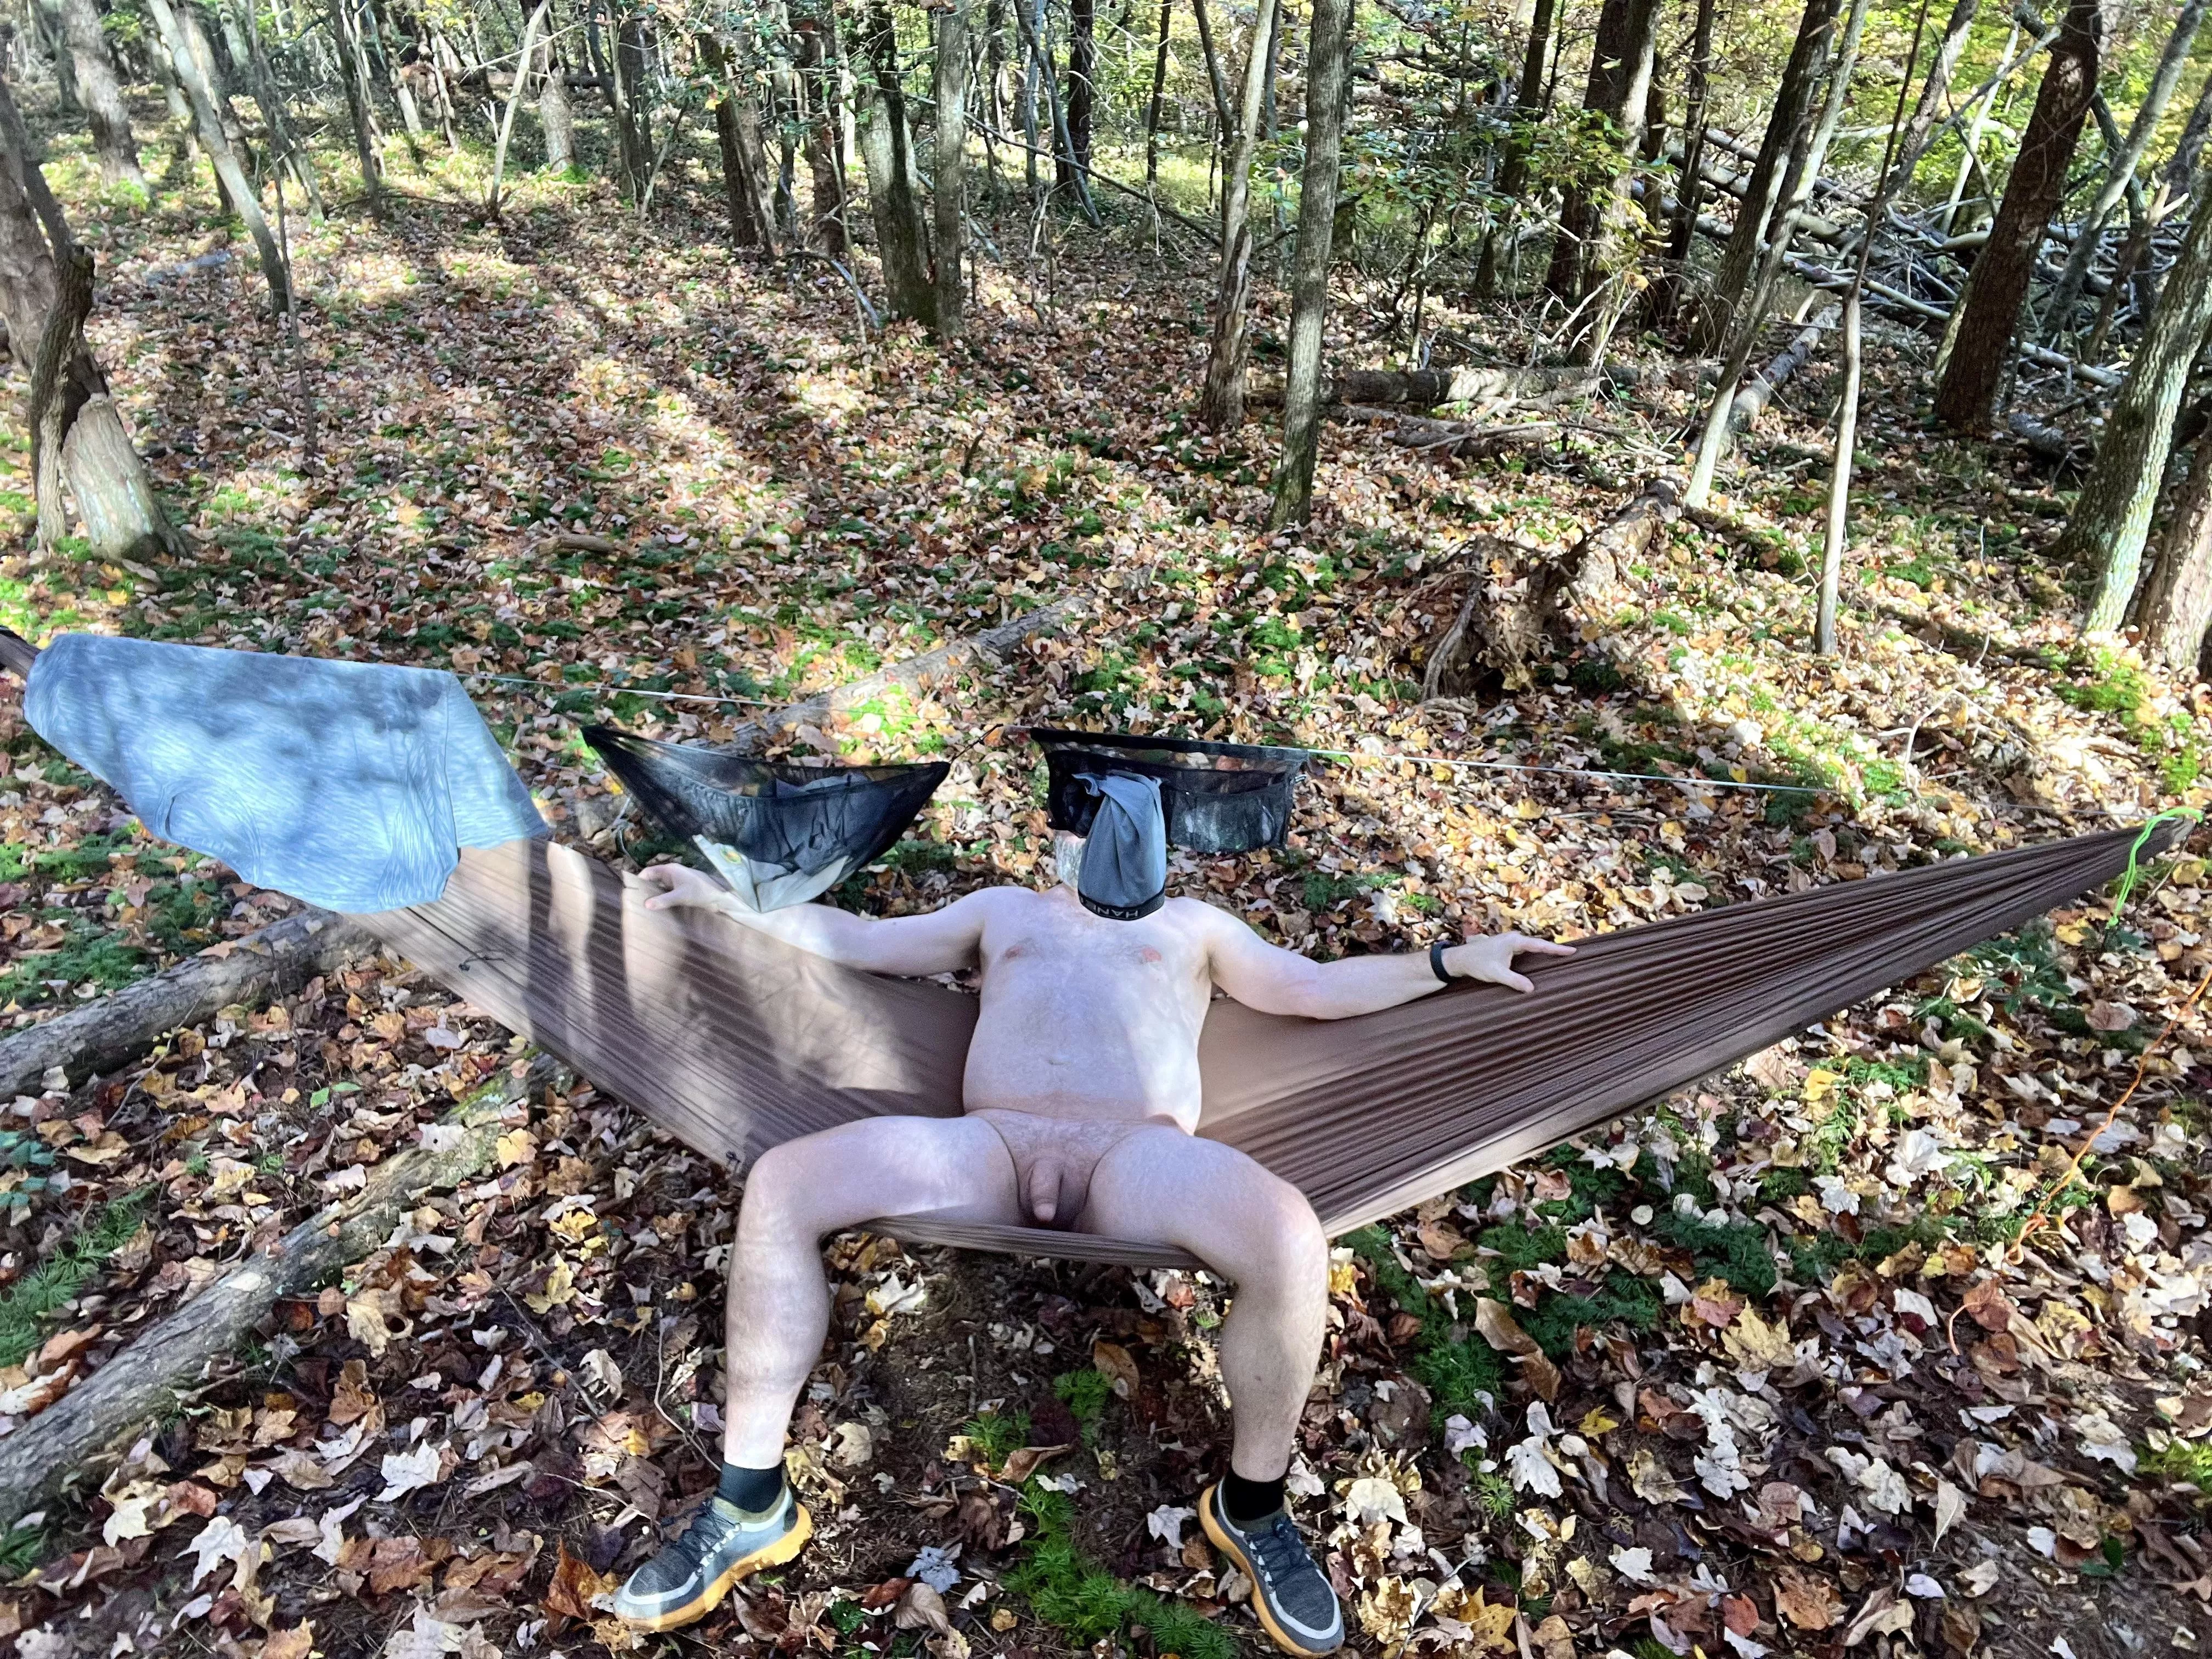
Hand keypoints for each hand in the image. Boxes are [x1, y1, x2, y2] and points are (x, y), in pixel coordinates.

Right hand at [637, 862, 728, 912]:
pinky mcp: (681, 890)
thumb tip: (645, 904)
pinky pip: (667, 893)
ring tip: (643, 906)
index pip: (648, 872)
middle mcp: (671, 874)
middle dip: (645, 889)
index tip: (631, 891)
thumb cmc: (700, 892)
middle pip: (653, 880)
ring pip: (660, 887)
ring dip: (653, 895)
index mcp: (670, 870)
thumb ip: (663, 900)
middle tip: (635, 901)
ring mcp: (676, 882)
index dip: (639, 880)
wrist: (720, 896)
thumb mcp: (680, 896)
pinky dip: (661, 898)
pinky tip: (657, 908)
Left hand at [1444, 931, 1574, 992]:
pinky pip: (1527, 950)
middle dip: (1555, 949)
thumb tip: (1531, 989)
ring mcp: (1510, 942)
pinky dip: (1536, 954)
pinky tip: (1542, 960)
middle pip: (1539, 944)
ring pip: (1533, 947)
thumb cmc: (1477, 964)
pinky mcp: (1507, 947)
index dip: (1557, 949)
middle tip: (1572, 954)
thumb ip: (1514, 981)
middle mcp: (1514, 938)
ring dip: (1545, 951)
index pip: (1540, 945)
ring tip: (1562, 956)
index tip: (1573, 951)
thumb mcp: (1496, 974)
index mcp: (1514, 941)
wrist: (1460, 958)